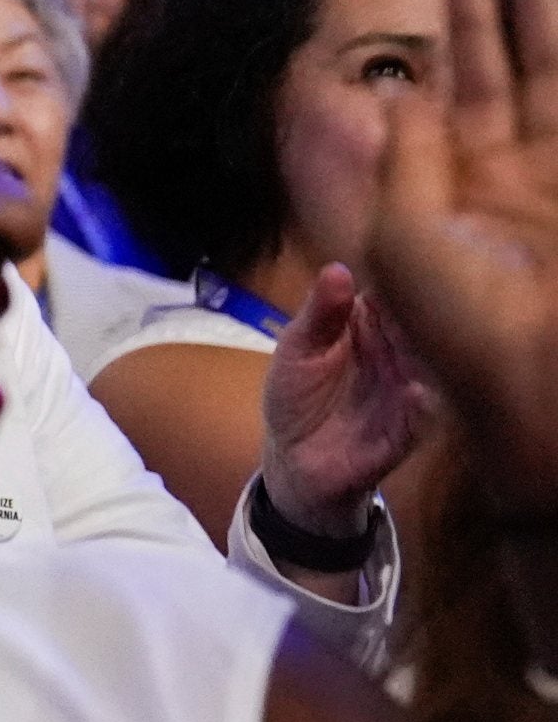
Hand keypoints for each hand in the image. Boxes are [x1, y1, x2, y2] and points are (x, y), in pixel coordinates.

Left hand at [258, 262, 439, 537]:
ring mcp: (406, 392)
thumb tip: (337, 268)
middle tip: (415, 298)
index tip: (402, 260)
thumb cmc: (296, 397)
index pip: (392, 298)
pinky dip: (419, 404)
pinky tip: (413, 390)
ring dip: (423, 356)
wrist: (294, 461)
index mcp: (370, 330)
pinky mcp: (407, 431)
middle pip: (417, 330)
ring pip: (428, 369)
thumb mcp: (298, 350)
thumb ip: (320, 314)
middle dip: (417, 316)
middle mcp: (397, 356)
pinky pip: (421, 417)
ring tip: (414, 340)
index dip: (396, 282)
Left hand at [372, 0, 557, 514]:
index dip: (466, 17)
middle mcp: (516, 167)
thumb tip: (405, 89)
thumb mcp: (401, 235)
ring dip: (557, 2)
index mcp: (458, 178)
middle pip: (522, 56)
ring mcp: (555, 176)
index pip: (462, 77)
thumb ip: (406, 157)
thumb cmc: (454, 328)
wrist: (531, 389)